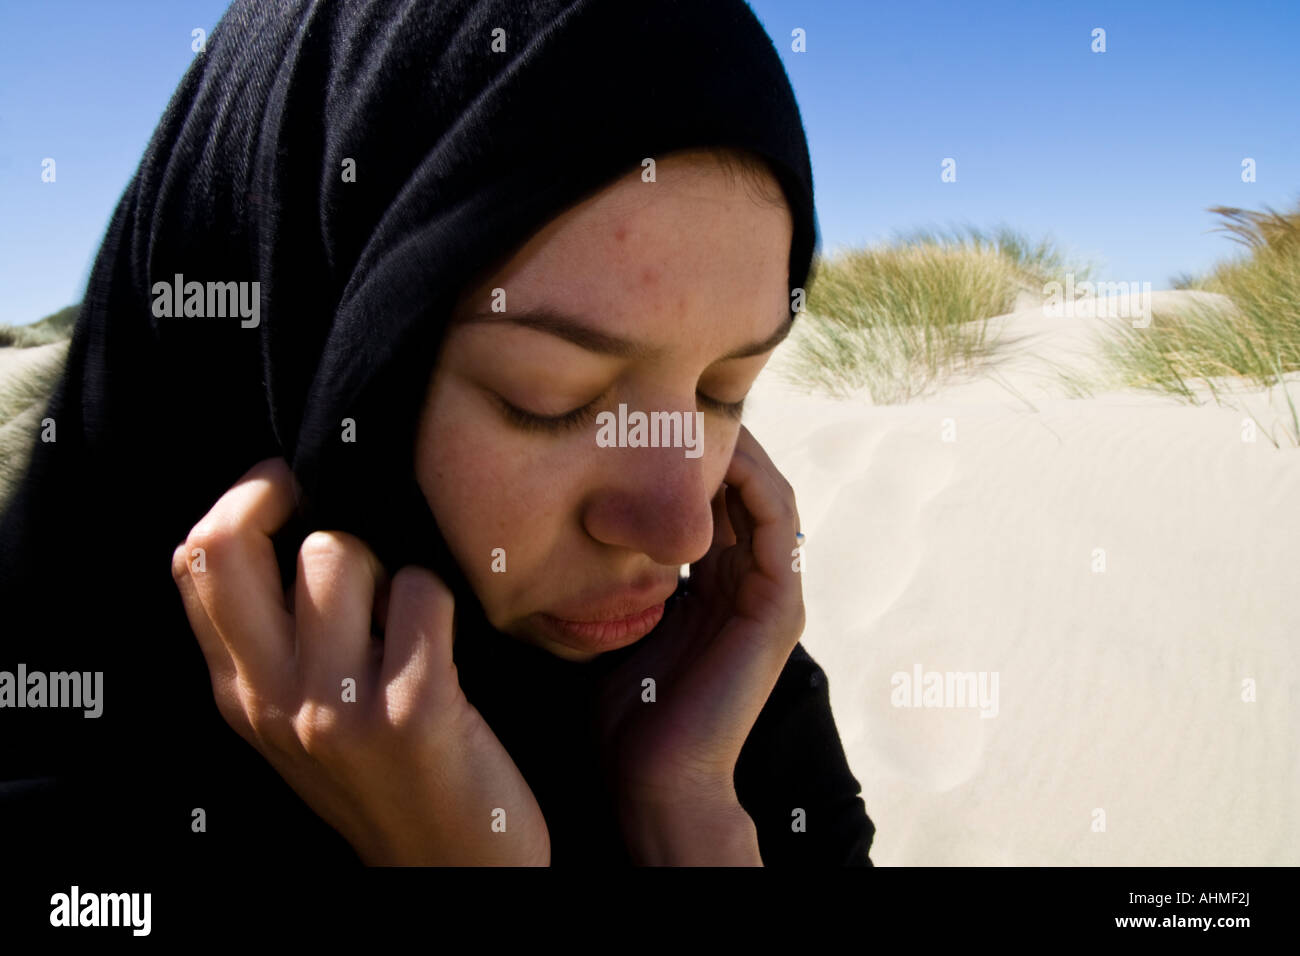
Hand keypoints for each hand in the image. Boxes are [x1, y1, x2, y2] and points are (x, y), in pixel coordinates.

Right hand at [171, 457, 549, 864]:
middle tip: (331, 501)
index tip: (285, 485)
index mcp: (239, 693)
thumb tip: (293, 520)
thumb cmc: (386, 774)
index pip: (192, 563)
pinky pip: (422, 592)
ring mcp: (336, 709)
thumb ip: (280, 639)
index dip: (238, 499)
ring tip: (402, 612)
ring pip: (336, 555)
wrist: (450, 869)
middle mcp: (272, 700)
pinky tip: (446, 645)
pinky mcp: (411, 714)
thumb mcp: (303, 716)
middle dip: (284, 496)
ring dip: (384, 562)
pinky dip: (441, 599)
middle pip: (229, 544)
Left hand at [593, 425, 805, 843]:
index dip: (689, 454)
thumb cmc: (627, 711)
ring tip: (699, 409)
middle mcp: (751, 583)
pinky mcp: (781, 606)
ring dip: (738, 448)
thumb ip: (619, 575)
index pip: (715, 499)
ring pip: (767, 493)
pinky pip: (778, 522)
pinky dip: (755, 481)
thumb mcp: (618, 621)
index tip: (647, 416)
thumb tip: (576, 523)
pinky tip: (719, 452)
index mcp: (717, 586)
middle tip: (677, 395)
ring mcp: (773, 594)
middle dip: (715, 438)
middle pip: (745, 487)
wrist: (655, 776)